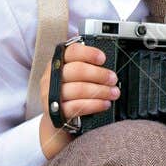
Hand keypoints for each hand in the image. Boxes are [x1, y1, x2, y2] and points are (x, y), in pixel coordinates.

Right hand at [39, 41, 119, 160]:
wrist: (58, 114)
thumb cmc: (71, 90)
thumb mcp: (75, 75)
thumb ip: (87, 66)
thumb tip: (108, 68)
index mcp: (58, 62)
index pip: (72, 52)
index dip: (89, 53)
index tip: (103, 59)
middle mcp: (52, 76)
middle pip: (77, 70)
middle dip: (100, 74)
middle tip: (113, 79)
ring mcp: (52, 93)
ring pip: (79, 89)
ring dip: (101, 91)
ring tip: (113, 93)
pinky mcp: (56, 110)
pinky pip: (77, 106)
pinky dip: (95, 105)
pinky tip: (105, 104)